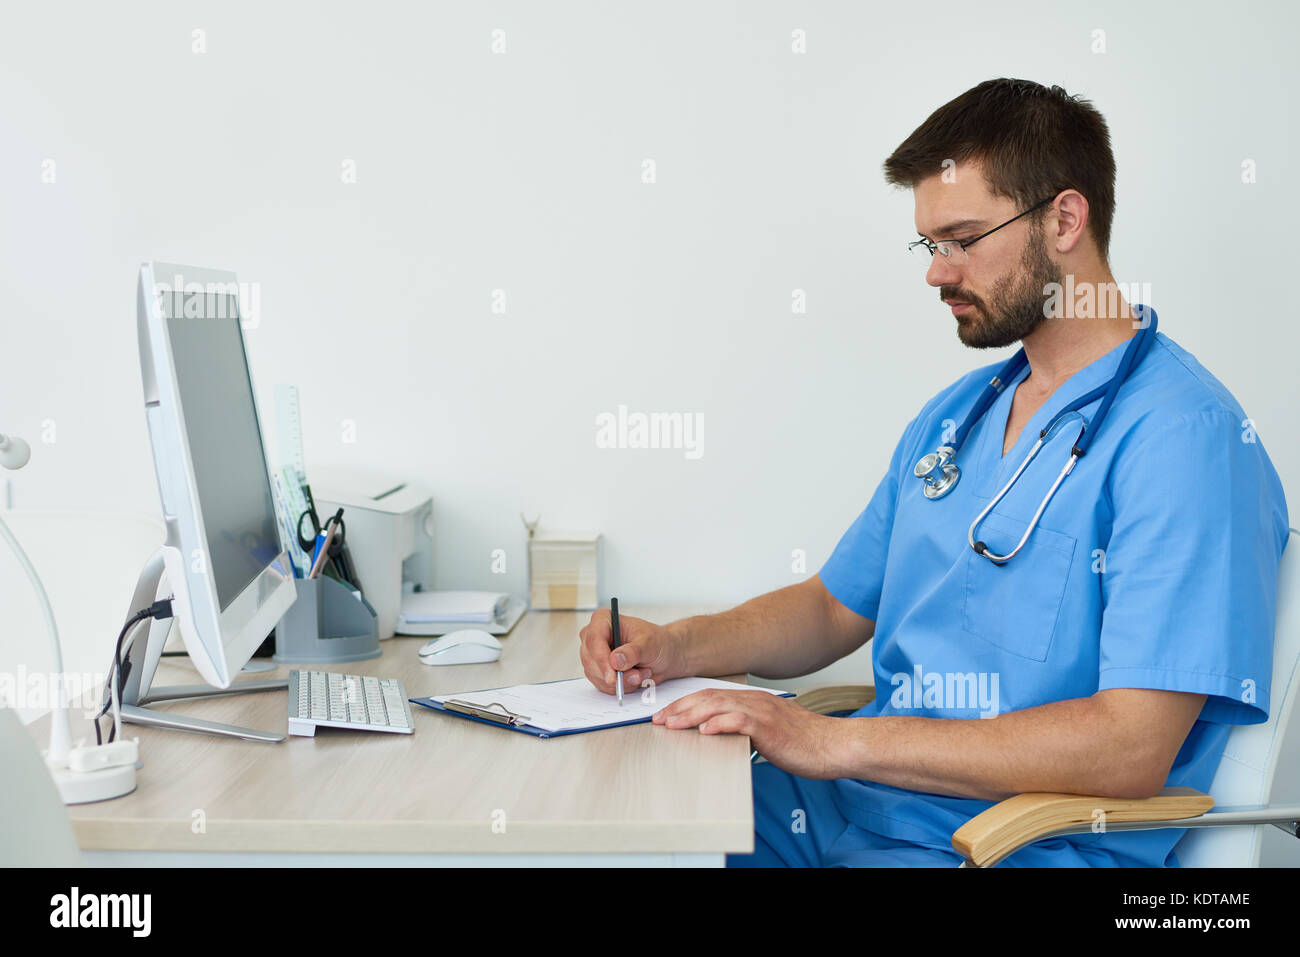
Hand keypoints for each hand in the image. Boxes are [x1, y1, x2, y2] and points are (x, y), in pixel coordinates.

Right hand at [579, 609, 685, 695]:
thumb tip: (615, 660)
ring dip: (622, 681)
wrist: (663, 655)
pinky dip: (621, 686)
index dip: (601, 659)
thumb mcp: (649, 643)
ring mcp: (594, 655)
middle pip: (591, 660)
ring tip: (641, 672)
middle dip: (616, 675)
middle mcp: (594, 637)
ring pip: (597, 676)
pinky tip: (634, 677)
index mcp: (603, 620)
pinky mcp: (597, 671)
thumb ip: (633, 652)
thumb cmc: (656, 642)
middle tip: (637, 676)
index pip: (594, 639)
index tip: (612, 676)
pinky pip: (603, 685)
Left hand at [653, 689, 847, 779]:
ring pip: (718, 706)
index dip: (685, 704)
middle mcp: (754, 701)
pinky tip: (705, 731)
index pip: (711, 696)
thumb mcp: (770, 732)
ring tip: (671, 724)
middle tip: (658, 719)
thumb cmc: (805, 742)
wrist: (833, 745)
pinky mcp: (770, 727)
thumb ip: (746, 729)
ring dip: (691, 715)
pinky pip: (740, 721)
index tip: (666, 714)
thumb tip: (723, 736)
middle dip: (679, 708)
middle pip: (708, 698)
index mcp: (753, 701)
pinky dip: (720, 724)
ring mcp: (762, 712)